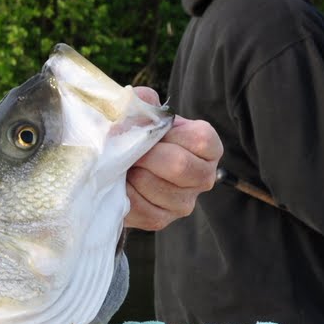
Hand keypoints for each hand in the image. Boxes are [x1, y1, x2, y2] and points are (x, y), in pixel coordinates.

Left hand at [123, 89, 220, 231]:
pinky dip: (127, 195)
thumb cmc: (136, 135)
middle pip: (179, 166)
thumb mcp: (141, 113)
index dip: (168, 135)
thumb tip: (140, 106)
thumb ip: (143, 104)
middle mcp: (204, 176)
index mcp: (207, 145)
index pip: (199, 140)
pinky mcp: (162, 219)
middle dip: (147, 156)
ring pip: (159, 189)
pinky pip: (144, 209)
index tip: (150, 133)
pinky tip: (123, 185)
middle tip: (131, 152)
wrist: (116, 164)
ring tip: (126, 167)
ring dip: (134, 175)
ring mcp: (185, 202)